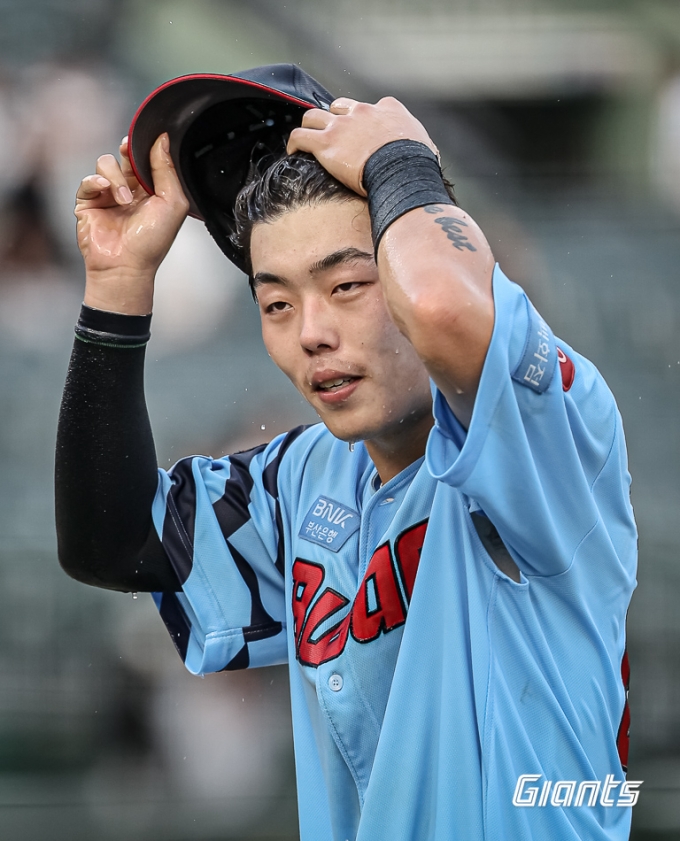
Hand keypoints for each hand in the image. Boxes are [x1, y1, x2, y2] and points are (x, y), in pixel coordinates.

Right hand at [75, 134, 188, 312]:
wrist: (126, 266)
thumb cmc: (151, 242)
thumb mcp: (172, 203)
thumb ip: (167, 170)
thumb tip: (162, 140)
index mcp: (151, 192)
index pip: (146, 160)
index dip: (144, 148)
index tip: (145, 140)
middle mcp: (129, 191)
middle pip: (124, 156)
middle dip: (127, 152)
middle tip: (129, 152)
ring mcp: (107, 196)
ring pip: (105, 164)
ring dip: (116, 177)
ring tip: (124, 198)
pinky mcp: (88, 203)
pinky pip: (88, 180)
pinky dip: (96, 182)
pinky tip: (105, 191)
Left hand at [287, 97, 438, 195]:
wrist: (402, 170)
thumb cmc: (417, 164)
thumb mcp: (425, 148)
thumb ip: (419, 146)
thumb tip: (425, 156)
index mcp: (388, 109)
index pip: (371, 107)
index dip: (364, 119)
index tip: (362, 133)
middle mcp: (363, 111)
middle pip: (339, 106)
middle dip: (334, 118)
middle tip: (332, 135)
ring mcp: (342, 125)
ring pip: (314, 116)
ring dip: (310, 127)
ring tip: (307, 141)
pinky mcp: (325, 142)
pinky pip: (300, 136)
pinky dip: (293, 143)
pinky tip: (292, 152)